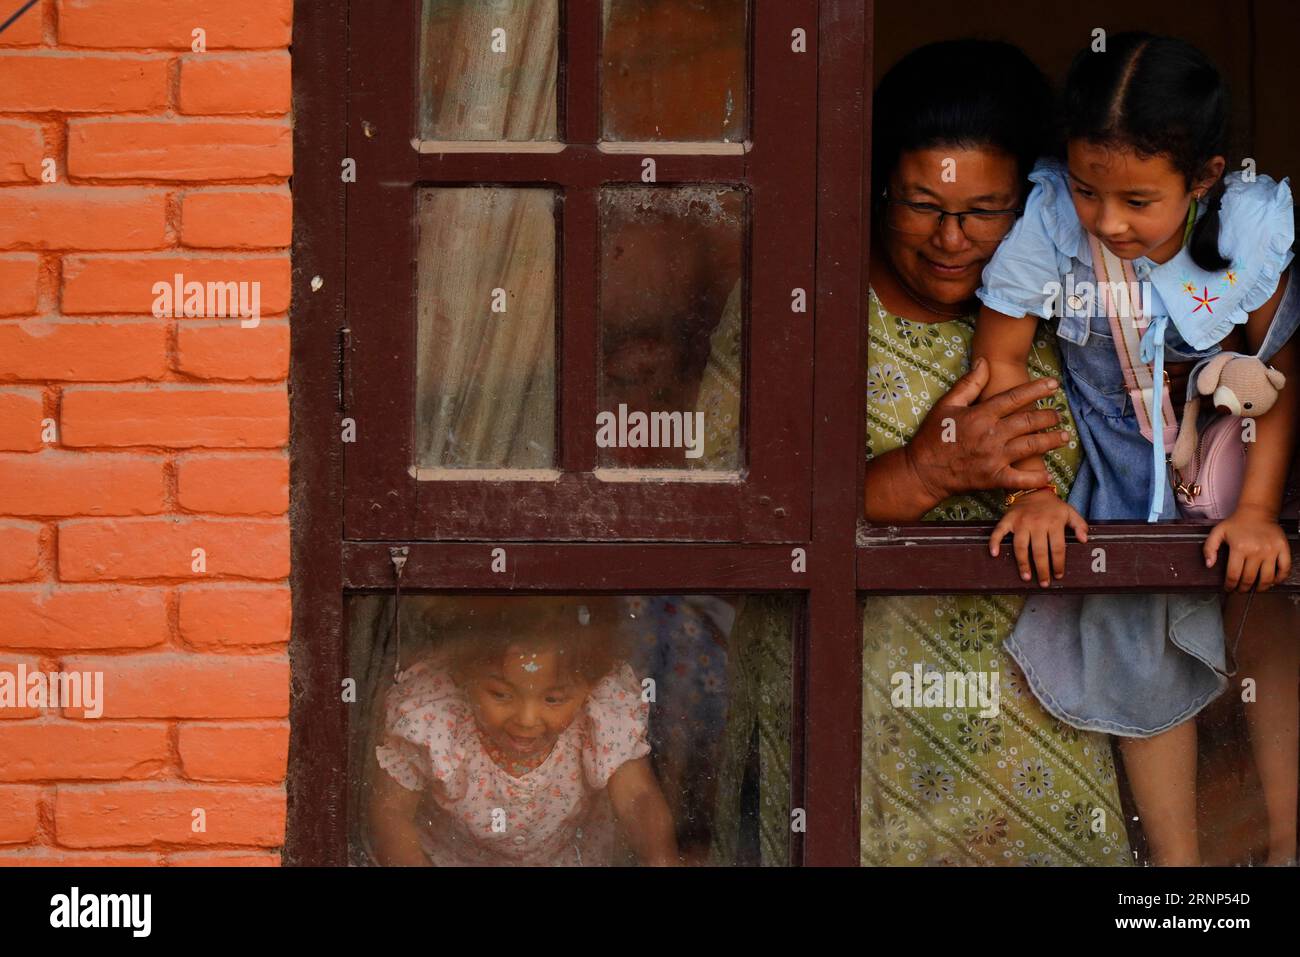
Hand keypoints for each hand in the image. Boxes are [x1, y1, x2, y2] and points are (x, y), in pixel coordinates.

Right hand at [905, 358, 1071, 501]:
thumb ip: (968, 384)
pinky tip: (1048, 475)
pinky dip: (1036, 479)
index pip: (1015, 397)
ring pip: (1031, 446)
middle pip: (1029, 421)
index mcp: (981, 415)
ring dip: (1051, 441)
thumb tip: (984, 362)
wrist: (923, 471)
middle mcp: (992, 434)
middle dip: (1049, 416)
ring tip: (1063, 436)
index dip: (1037, 389)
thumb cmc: (933, 436)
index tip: (1053, 385)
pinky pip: (1020, 479)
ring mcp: (994, 457)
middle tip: (1059, 414)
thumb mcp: (946, 405)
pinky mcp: (994, 478)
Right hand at [989, 490, 1088, 586]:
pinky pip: (999, 532)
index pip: (1057, 548)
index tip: (1058, 575)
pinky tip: (994, 554)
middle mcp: (1037, 523)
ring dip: (1022, 563)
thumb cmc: (1052, 506)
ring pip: (1021, 546)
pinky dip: (995, 542)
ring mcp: (1021, 522)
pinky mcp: (1008, 520)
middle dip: (1042, 569)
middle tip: (1043, 583)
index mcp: (1054, 522)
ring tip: (1026, 577)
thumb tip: (1084, 540)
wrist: (1032, 488)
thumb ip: (1080, 525)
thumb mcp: (1069, 512)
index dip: (1058, 564)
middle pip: (1039, 551)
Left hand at [1203, 504, 1292, 591]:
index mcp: (1239, 547)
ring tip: (1255, 589)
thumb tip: (1209, 565)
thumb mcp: (1217, 533)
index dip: (1230, 585)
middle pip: (1249, 579)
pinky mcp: (1283, 549)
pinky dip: (1280, 578)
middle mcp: (1256, 550)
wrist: (1257, 512)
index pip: (1233, 574)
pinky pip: (1285, 568)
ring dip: (1261, 588)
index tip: (1229, 588)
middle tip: (1240, 590)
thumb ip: (1209, 548)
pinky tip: (1273, 581)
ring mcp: (1271, 551)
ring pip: (1267, 578)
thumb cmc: (1237, 523)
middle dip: (1243, 588)